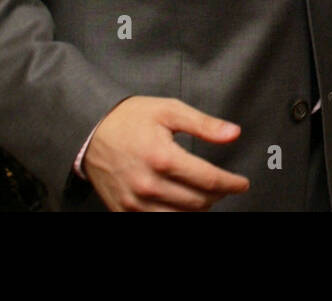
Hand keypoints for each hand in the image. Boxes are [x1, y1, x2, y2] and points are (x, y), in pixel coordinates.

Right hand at [83, 96, 249, 210]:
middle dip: (217, 195)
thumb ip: (204, 124)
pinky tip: (182, 204)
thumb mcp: (169, 110)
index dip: (232, 183)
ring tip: (204, 194)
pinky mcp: (123, 211)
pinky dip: (175, 215)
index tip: (241, 183)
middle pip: (198, 202)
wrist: (90, 132)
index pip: (210, 180)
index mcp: (163, 158)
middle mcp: (149, 185)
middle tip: (223, 185)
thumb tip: (234, 134)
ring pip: (180, 218)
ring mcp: (135, 202)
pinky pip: (157, 222)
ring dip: (198, 208)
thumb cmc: (130, 119)